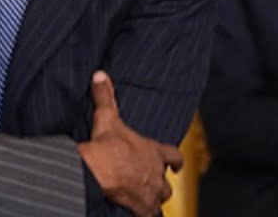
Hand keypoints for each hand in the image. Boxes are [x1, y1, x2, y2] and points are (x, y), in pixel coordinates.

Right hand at [77, 71, 182, 216]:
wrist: (100, 169)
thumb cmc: (107, 145)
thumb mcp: (107, 117)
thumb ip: (105, 96)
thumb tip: (100, 75)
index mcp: (153, 151)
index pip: (174, 155)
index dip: (176, 160)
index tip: (177, 164)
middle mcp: (156, 172)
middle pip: (166, 183)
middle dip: (161, 184)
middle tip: (155, 184)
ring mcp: (150, 192)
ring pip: (160, 200)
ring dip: (155, 200)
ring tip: (149, 203)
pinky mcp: (141, 207)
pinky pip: (149, 215)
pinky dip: (146, 215)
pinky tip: (140, 214)